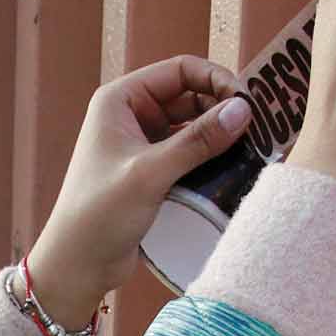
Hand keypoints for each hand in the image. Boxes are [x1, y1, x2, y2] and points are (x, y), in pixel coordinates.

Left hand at [23, 56, 256, 312]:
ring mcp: (143, 144)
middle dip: (222, 108)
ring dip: (220, 135)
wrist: (77, 265)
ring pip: (193, 126)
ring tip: (252, 148)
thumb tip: (243, 110)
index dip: (216, 79)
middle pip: (190, 96)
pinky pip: (189, 153)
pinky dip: (211, 157)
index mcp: (121, 100)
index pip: (180, 70)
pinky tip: (234, 168)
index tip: (248, 102)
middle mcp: (132, 115)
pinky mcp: (153, 171)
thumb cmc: (99, 213)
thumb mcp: (150, 173)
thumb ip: (197, 141)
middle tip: (258, 128)